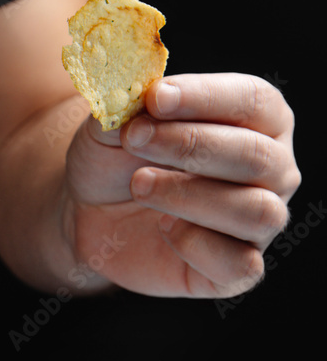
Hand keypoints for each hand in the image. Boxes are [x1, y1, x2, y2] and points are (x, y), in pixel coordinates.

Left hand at [63, 73, 299, 297]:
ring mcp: (257, 223)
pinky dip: (197, 245)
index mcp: (256, 121)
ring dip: (189, 195)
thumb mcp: (112, 124)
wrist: (89, 209)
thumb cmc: (115, 157)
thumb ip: (127, 104)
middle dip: (192, 145)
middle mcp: (270, 171)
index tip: (156, 97)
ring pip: (256, 212)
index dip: (205, 97)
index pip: (253, 101)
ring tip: (138, 184)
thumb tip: (135, 91)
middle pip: (258, 156)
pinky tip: (162, 227)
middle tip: (135, 139)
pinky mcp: (233, 269)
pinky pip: (240, 265)